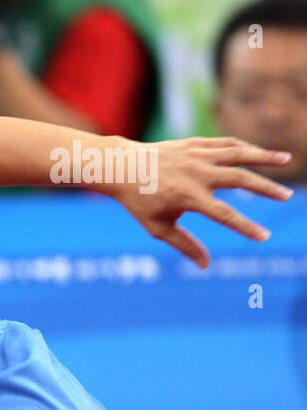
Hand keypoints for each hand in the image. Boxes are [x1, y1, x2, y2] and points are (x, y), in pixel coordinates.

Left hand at [105, 136, 293, 267]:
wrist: (121, 167)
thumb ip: (184, 245)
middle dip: (265, 188)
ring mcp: (196, 156)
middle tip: (286, 196)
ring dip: (264, 156)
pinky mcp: (195, 143)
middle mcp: (196, 174)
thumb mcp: (157, 227)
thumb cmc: (139, 201)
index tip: (264, 236)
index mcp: (187, 197)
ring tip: (287, 158)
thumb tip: (206, 266)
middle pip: (239, 180)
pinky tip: (259, 153)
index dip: (245, 226)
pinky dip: (244, 148)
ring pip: (238, 154)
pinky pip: (225, 144)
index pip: (224, 214)